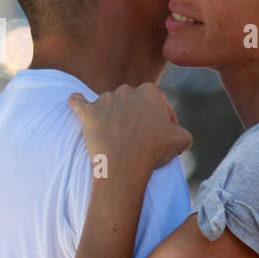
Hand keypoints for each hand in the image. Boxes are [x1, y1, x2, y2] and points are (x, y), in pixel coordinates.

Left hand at [67, 83, 191, 173]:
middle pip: (131, 103)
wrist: (124, 167)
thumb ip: (180, 129)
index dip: (160, 120)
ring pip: (107, 104)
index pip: (156, 103)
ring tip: (114, 136)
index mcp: (150, 91)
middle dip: (134, 116)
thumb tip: (175, 131)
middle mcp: (126, 90)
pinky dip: (77, 102)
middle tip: (136, 138)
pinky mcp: (86, 112)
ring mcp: (104, 100)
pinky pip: (77, 101)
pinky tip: (77, 102)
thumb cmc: (153, 152)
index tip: (157, 136)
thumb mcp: (182, 139)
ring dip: (110, 116)